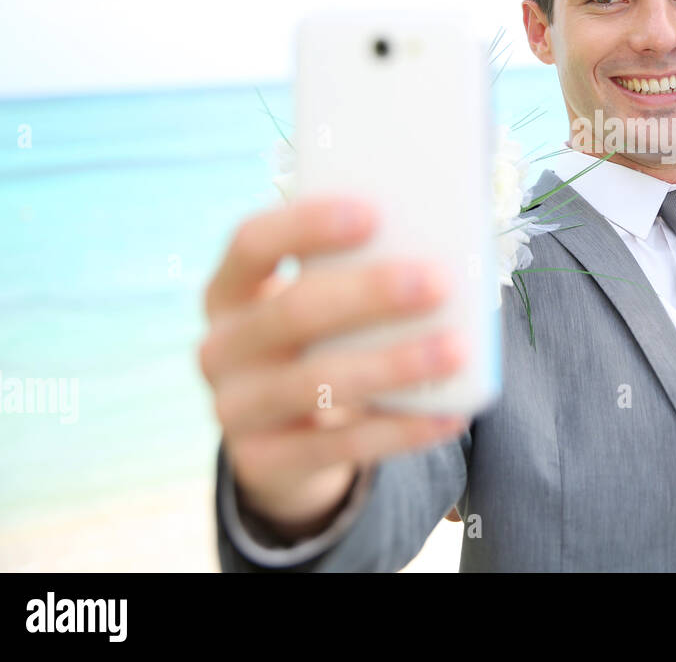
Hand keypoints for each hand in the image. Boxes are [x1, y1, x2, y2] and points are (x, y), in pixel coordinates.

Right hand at [198, 196, 471, 538]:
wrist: (284, 442)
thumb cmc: (321, 345)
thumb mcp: (321, 307)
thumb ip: (359, 274)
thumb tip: (450, 246)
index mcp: (229, 290)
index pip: (251, 243)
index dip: (306, 225)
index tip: (372, 212)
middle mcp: (220, 347)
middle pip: (291, 312)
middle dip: (369, 294)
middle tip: (438, 281)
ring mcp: (233, 409)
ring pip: (317, 383)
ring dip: (394, 365)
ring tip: (456, 349)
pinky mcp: (262, 461)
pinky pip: (341, 445)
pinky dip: (402, 430)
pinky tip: (451, 415)